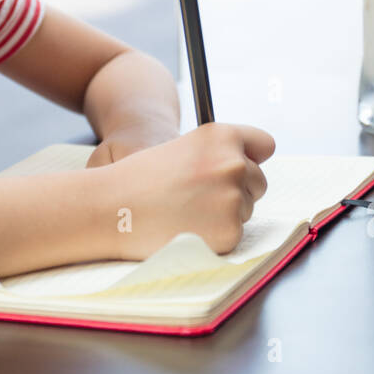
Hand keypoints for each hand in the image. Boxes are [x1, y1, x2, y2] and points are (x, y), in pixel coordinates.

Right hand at [94, 122, 275, 259]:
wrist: (110, 207)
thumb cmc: (139, 176)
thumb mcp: (181, 147)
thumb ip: (219, 151)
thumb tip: (252, 163)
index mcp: (222, 136)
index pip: (264, 144)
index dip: (252, 157)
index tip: (242, 167)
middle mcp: (234, 164)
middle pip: (258, 182)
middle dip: (237, 190)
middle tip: (198, 196)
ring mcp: (234, 199)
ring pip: (246, 211)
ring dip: (224, 214)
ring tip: (184, 212)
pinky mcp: (229, 231)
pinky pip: (233, 235)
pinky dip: (214, 237)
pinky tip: (186, 230)